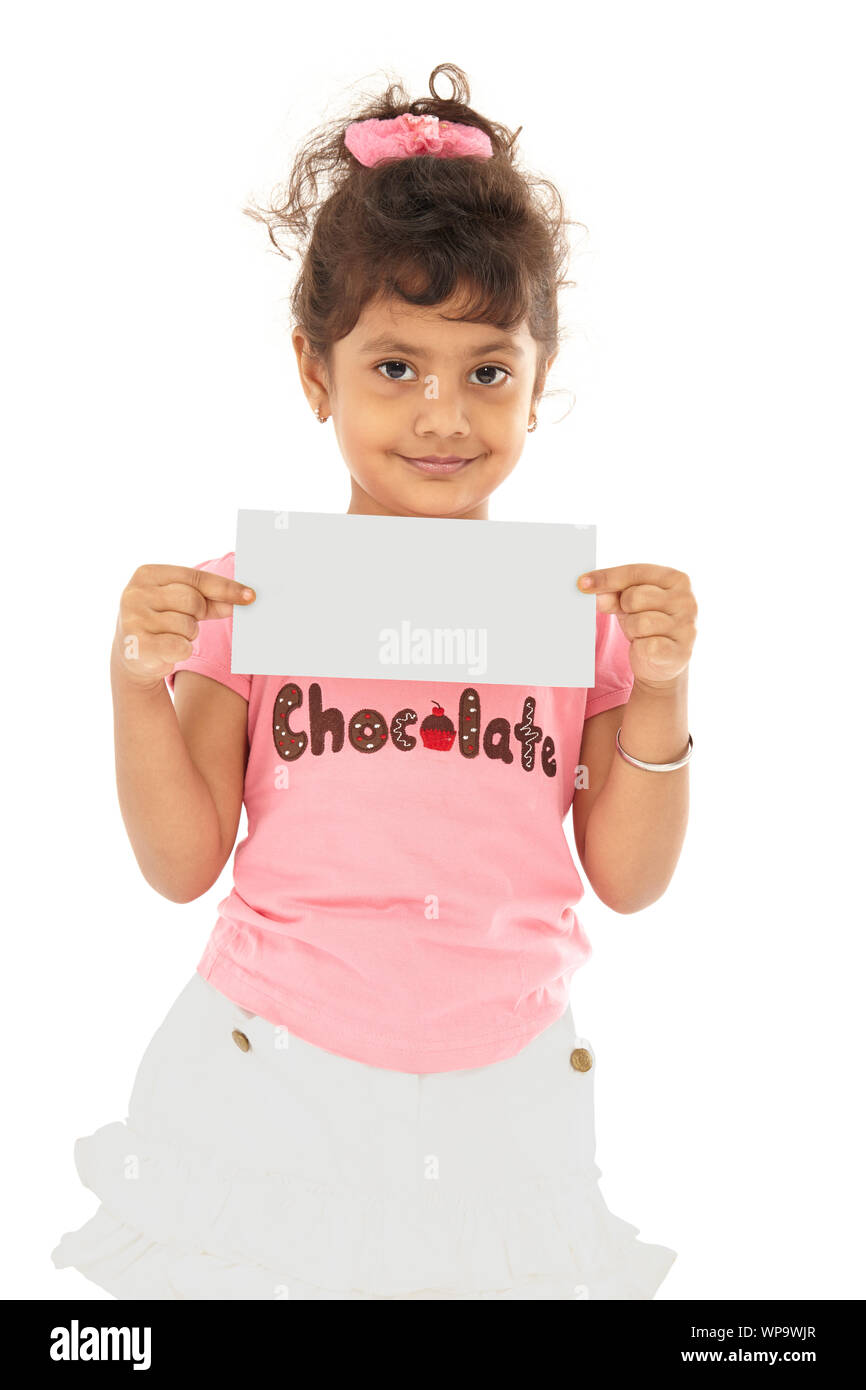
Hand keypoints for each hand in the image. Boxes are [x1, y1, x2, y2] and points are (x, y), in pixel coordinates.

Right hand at [112, 563, 255, 690]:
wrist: (132, 655)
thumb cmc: (164, 622)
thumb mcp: (183, 604)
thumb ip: (211, 598)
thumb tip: (246, 597)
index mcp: (146, 574)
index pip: (195, 577)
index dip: (226, 588)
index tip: (251, 596)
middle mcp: (135, 594)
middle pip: (193, 600)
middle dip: (198, 614)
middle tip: (186, 621)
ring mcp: (134, 620)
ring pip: (188, 626)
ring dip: (188, 634)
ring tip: (170, 636)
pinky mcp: (138, 646)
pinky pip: (181, 646)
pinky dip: (182, 650)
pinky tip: (167, 650)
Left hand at [576, 564, 696, 689]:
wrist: (663, 662)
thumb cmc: (647, 623)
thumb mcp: (628, 602)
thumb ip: (613, 593)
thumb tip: (598, 595)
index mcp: (676, 579)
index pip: (635, 572)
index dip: (606, 577)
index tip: (582, 584)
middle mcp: (687, 600)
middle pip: (634, 597)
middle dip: (625, 608)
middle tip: (632, 617)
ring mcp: (686, 626)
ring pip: (639, 622)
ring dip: (632, 630)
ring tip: (641, 634)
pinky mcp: (679, 651)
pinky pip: (646, 645)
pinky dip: (639, 648)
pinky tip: (647, 648)